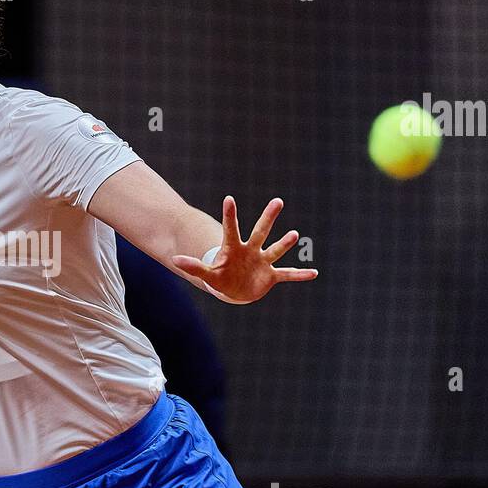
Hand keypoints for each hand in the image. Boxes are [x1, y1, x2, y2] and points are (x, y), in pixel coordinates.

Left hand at [171, 196, 317, 303]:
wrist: (234, 289)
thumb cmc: (220, 278)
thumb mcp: (207, 274)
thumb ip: (193, 267)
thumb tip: (174, 259)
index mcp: (234, 248)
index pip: (231, 228)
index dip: (230, 215)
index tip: (228, 199)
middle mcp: (251, 250)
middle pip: (260, 231)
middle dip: (269, 218)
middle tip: (278, 201)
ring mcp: (262, 261)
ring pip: (275, 250)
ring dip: (284, 244)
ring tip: (294, 234)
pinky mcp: (270, 275)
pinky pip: (287, 274)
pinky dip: (299, 274)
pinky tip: (314, 273)